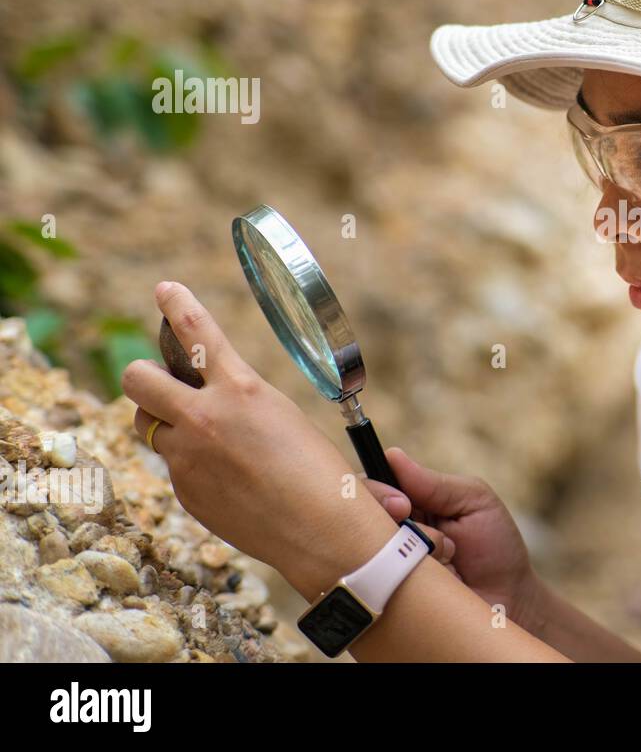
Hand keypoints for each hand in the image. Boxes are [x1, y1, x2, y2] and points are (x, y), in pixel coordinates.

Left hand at [121, 281, 394, 590]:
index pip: (195, 332)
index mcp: (240, 389)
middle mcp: (205, 418)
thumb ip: (240, 402)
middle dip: (144, 375)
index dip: (176, 305)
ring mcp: (187, 458)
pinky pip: (175, 467)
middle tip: (163, 382)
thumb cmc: (320, 472)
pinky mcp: (184, 492)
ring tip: (203, 437)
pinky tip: (231, 480)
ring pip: (148, 427)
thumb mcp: (282, 416)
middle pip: (138, 380)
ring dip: (168, 423)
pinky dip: (194, 466)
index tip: (165, 291)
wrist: (321, 529)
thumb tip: (217, 400)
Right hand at [363, 448, 544, 631]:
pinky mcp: (386, 597)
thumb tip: (392, 455)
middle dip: (388, 521)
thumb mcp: (474, 501)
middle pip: (358, 516)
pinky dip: (405, 580)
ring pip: (369, 550)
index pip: (371, 487)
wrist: (511, 600)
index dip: (378, 491)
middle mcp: (389, 533)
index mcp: (408, 504)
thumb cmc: (495, 547)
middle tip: (413, 527)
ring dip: (406, 552)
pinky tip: (431, 581)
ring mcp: (384, 567)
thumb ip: (434, 483)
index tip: (402, 504)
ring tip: (445, 557)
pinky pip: (377, 584)